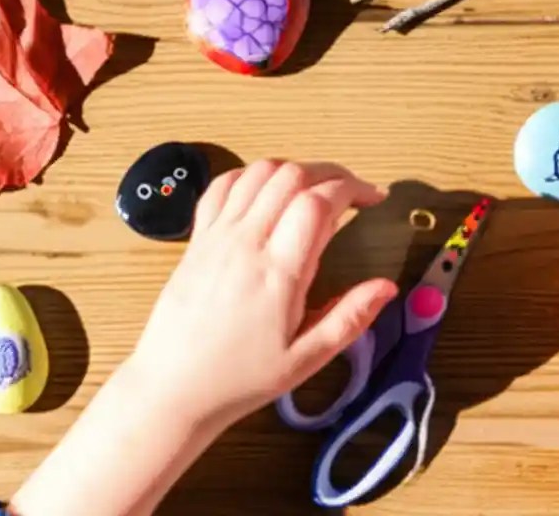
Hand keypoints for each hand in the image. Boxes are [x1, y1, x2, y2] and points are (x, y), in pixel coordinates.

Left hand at [129, 160, 398, 427]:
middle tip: (352, 191)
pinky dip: (251, 176)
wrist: (172, 388)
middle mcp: (245, 244)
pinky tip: (267, 192)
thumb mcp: (305, 360)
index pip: (318, 202)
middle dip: (330, 172)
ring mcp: (216, 237)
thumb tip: (387, 286)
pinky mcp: (196, 240)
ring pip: (258, 172)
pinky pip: (222, 187)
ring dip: (294, 169)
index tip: (374, 199)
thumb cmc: (240, 379)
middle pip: (291, 175)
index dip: (354, 189)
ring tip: (314, 190)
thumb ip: (349, 319)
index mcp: (278, 273)